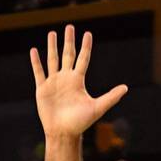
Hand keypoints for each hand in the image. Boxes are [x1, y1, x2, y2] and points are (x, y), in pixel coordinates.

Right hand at [31, 25, 127, 139]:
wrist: (63, 133)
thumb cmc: (80, 123)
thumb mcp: (97, 108)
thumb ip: (111, 97)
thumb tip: (126, 88)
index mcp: (78, 81)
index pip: (83, 59)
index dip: (85, 46)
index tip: (88, 33)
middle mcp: (66, 79)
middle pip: (68, 55)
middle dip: (68, 41)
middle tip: (69, 27)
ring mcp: (54, 83)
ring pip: (52, 60)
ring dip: (52, 47)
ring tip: (52, 33)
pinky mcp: (42, 89)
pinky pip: (39, 72)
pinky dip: (36, 62)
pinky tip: (34, 50)